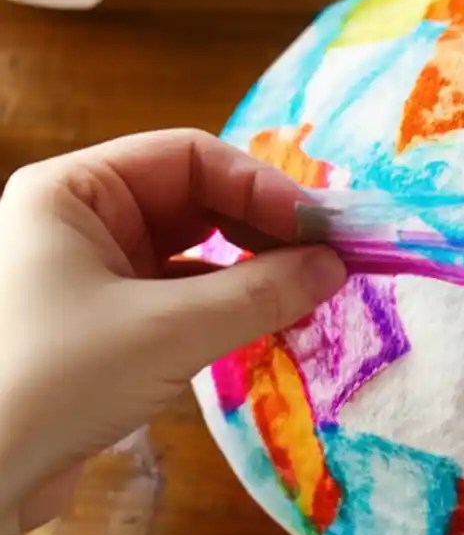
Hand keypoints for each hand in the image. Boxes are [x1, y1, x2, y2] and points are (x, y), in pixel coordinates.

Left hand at [0, 129, 345, 534]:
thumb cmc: (55, 378)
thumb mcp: (170, 330)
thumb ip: (262, 292)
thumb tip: (337, 266)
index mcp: (75, 190)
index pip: (190, 156)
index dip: (262, 186)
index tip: (321, 231)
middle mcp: (80, 218)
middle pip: (195, 197)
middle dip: (263, 226)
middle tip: (326, 258)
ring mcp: (90, 271)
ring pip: (193, 247)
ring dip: (252, 266)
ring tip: (307, 291)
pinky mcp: (103, 323)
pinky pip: (181, 293)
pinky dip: (228, 302)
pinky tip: (268, 321)